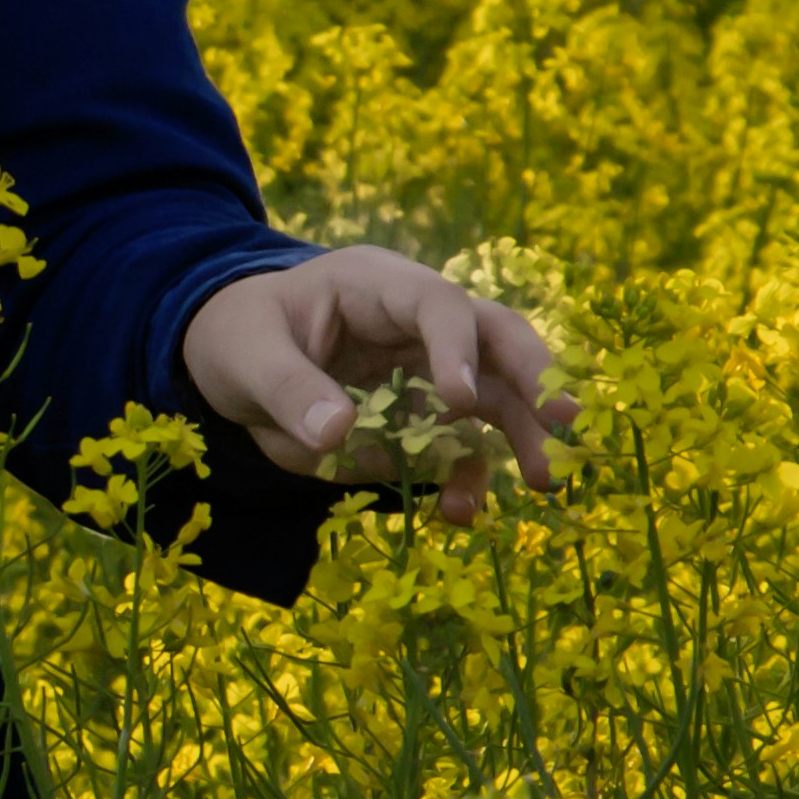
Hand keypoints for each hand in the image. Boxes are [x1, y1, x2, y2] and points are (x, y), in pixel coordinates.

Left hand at [177, 249, 578, 526]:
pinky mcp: (426, 420)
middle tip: (566, 421)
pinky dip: (469, 478)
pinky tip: (458, 512)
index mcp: (376, 286)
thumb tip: (337, 432)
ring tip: (545, 480)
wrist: (232, 363)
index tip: (460, 396)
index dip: (457, 345)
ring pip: (497, 394)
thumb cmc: (237, 337)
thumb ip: (288, 388)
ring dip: (525, 434)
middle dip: (534, 375)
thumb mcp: (244, 355)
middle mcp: (418, 324)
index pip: (436, 302)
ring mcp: (429, 371)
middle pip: (494, 337)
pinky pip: (462, 447)